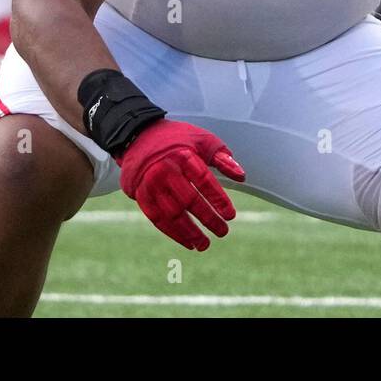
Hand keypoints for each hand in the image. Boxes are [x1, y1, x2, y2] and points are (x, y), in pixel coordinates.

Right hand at [115, 118, 245, 250]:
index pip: (204, 181)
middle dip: (208, 218)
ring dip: (190, 232)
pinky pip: (158, 219)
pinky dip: (174, 233)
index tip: (231, 215)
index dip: (218, 199)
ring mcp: (151, 184)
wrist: (138, 136)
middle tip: (223, 232)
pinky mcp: (141, 196)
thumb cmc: (178, 140)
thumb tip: (242, 177)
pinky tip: (188, 242)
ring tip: (205, 244)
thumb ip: (223, 158)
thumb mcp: (202, 140)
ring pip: (173, 214)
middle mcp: (165, 170)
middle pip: (189, 200)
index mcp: (183, 156)